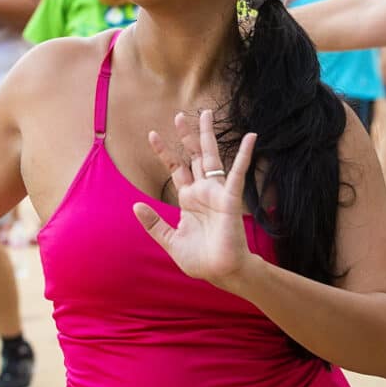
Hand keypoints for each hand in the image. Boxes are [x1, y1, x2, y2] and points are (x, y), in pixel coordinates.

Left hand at [133, 108, 257, 286]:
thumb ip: (154, 224)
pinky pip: (238, 172)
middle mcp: (203, 192)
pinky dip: (244, 155)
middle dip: (187, 136)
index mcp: (189, 200)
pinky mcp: (231, 198)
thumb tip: (135, 206)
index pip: (176, 169)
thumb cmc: (200, 260)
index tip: (153, 134)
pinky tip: (250, 137)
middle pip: (195, 156)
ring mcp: (217, 193)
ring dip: (208, 136)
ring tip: (206, 113)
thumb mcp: (170, 241)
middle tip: (179, 116)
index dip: (165, 152)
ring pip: (212, 157)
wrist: (222, 273)